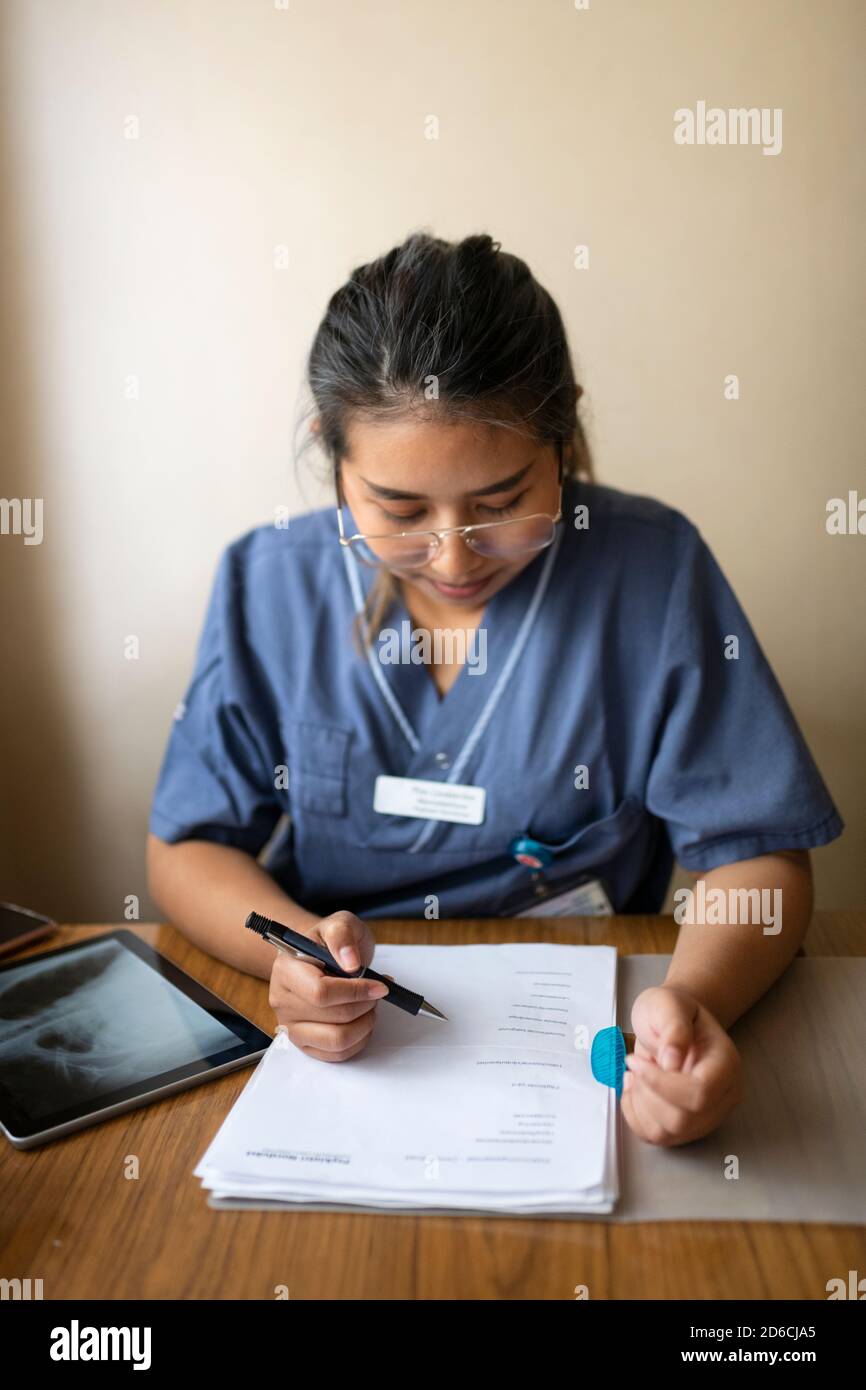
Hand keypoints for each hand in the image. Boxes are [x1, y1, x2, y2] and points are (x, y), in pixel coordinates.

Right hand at [268, 909, 388, 1061]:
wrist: (318, 956)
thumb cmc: (329, 943)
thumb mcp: (339, 923)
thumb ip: (342, 934)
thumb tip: (350, 962)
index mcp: (286, 969)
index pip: (321, 993)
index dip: (356, 992)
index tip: (379, 986)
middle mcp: (282, 1000)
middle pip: (333, 1018)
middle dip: (365, 1006)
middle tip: (376, 992)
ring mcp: (291, 1025)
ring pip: (336, 1040)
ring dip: (364, 1025)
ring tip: (369, 1007)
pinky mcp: (304, 1043)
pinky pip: (336, 1054)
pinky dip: (359, 1040)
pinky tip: (362, 1021)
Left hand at [621, 984, 741, 1145]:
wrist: (673, 1022)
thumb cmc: (671, 1011)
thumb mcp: (669, 1004)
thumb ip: (674, 1027)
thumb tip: (671, 1061)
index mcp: (725, 1064)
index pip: (700, 1093)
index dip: (662, 1084)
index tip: (634, 1061)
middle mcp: (723, 1096)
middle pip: (684, 1119)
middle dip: (648, 1094)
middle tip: (634, 1065)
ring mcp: (705, 1115)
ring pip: (668, 1133)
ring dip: (640, 1105)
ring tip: (634, 1075)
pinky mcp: (685, 1127)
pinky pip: (655, 1137)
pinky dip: (635, 1116)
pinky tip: (634, 1090)